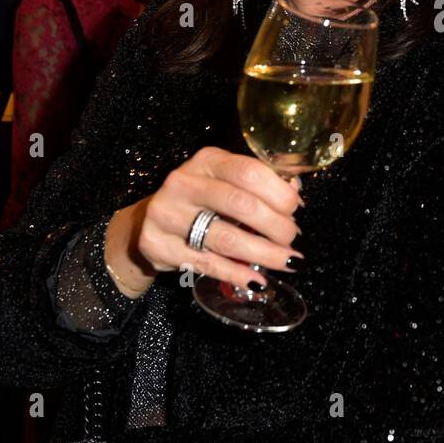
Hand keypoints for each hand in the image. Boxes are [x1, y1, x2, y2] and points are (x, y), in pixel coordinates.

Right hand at [104, 146, 303, 296]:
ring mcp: (167, 214)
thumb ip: (259, 186)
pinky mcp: (157, 245)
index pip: (248, 171)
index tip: (295, 209)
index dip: (278, 192)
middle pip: (240, 204)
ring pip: (225, 238)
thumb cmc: (201, 201)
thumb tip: (294, 194)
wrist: (148, 222)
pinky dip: (237, 274)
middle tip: (292, 239)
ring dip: (264, 253)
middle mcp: (184, 183)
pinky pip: (207, 263)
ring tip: (287, 262)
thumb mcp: (226, 183)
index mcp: (207, 161)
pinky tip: (258, 281)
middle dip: (276, 226)